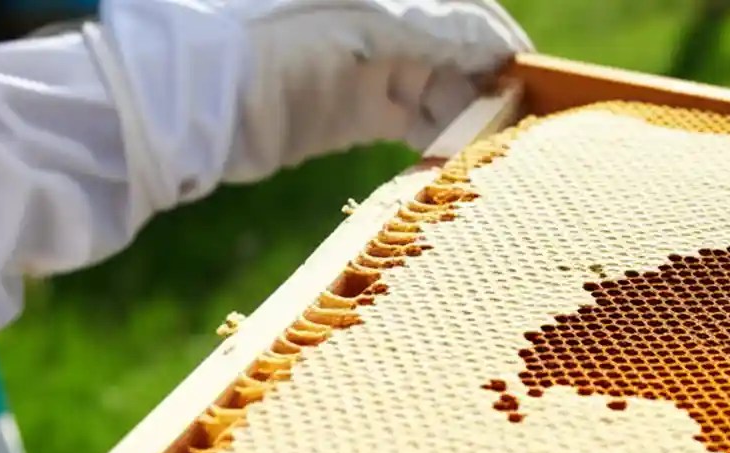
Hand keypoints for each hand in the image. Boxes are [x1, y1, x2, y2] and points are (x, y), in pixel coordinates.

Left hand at [87, 0, 530, 214]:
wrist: (194, 98)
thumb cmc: (274, 46)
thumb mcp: (362, 32)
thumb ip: (435, 33)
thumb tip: (501, 45)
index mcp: (392, 0)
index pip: (466, 15)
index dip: (502, 46)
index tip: (535, 81)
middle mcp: (387, 28)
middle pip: (460, 57)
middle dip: (490, 89)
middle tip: (520, 131)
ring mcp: (372, 71)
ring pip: (442, 94)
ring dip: (468, 120)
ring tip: (493, 151)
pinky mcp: (355, 112)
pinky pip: (413, 124)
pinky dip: (437, 140)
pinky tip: (455, 159)